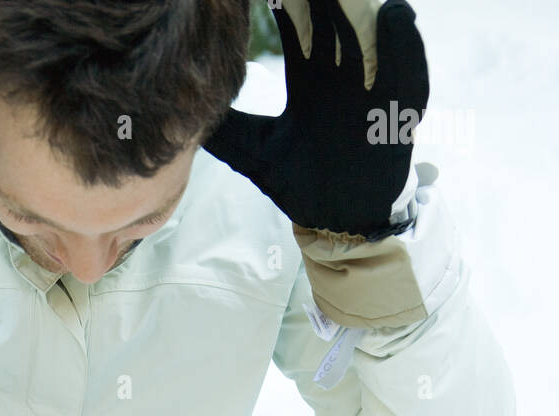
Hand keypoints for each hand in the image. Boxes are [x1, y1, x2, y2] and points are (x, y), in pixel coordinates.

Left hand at [202, 0, 428, 238]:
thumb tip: (182, 113)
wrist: (340, 219)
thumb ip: (228, 130)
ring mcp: (373, 81)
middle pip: (331, 10)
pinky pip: (409, 62)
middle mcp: (340, 69)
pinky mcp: (400, 102)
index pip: (293, 20)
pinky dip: (404, 37)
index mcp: (307, 74)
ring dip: (358, 2)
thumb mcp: (258, 154)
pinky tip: (393, 12)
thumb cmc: (301, 185)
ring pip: (370, 25)